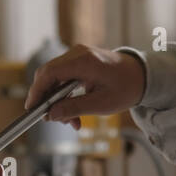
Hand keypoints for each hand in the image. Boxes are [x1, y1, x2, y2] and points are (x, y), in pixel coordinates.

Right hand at [25, 43, 146, 129]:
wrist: (143, 75)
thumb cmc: (127, 88)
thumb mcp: (101, 104)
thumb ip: (74, 108)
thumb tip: (51, 115)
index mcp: (84, 61)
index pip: (49, 73)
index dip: (37, 90)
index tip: (32, 108)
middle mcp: (78, 53)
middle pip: (48, 74)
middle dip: (47, 99)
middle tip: (51, 119)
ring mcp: (78, 55)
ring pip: (55, 77)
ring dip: (57, 100)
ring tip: (70, 122)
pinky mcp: (80, 61)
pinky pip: (63, 77)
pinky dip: (64, 94)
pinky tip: (73, 112)